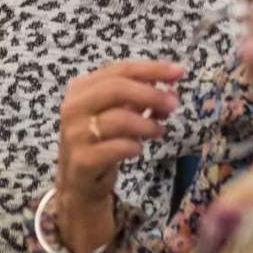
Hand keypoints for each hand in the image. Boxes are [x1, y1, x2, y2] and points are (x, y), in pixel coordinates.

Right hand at [53, 60, 180, 252]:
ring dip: (146, 123)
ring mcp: (75, 134)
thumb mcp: (117, 114)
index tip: (178, 72)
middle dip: (150, 94)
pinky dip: (134, 146)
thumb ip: (140, 99)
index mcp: (81, 88)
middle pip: (116, 88)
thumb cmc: (101, 142)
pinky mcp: (82, 160)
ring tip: (159, 130)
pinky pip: (117, 148)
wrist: (79, 183)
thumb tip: (170, 87)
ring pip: (118, 118)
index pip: (118, 70)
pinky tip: (138, 148)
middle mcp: (73, 107)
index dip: (151, 69)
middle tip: (175, 103)